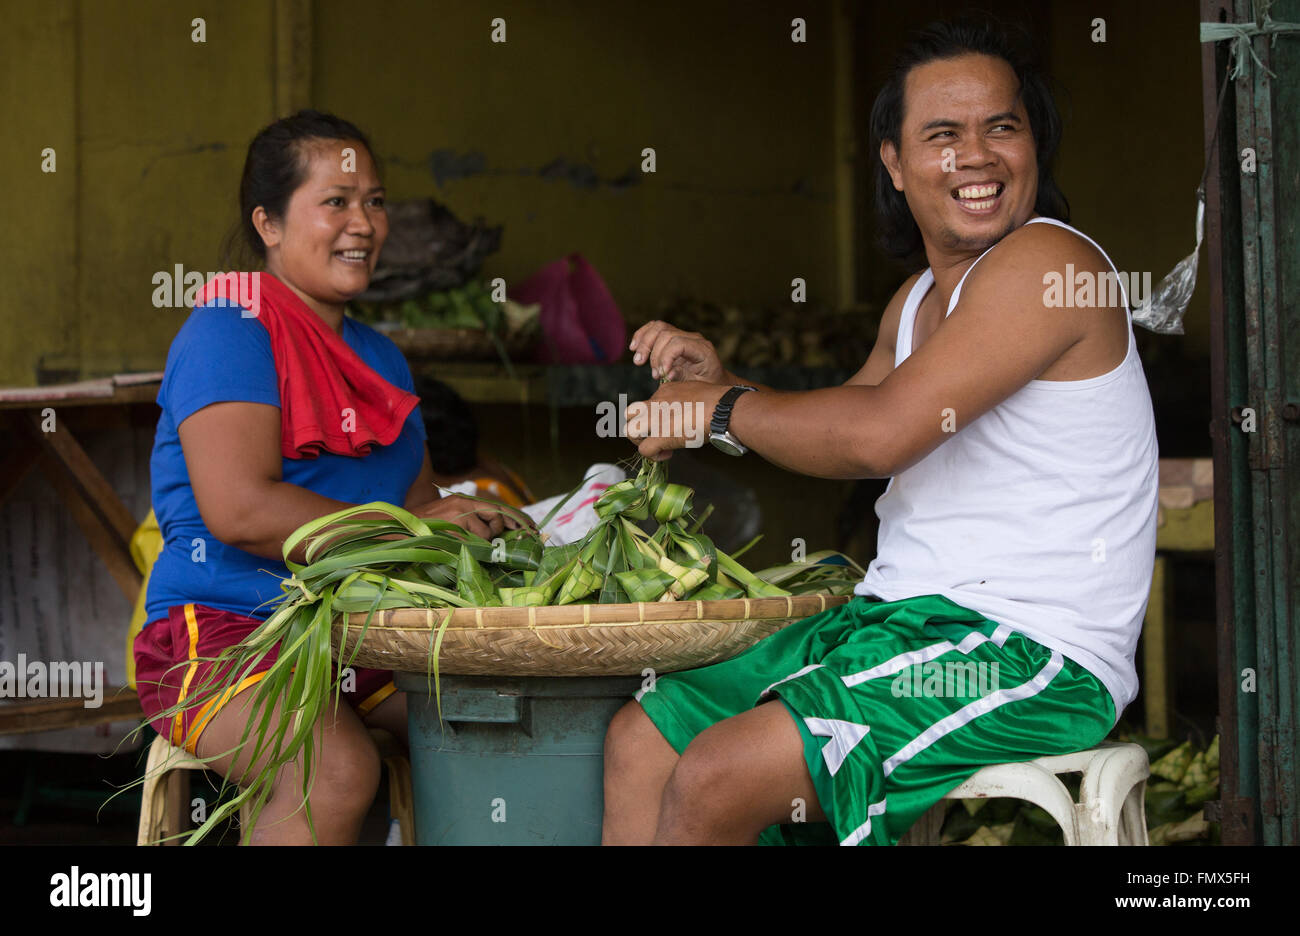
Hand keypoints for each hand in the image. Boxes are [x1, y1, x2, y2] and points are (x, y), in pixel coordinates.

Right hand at [410, 494, 530, 539]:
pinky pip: (478, 539)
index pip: (497, 506)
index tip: (531, 526)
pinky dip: (475, 545)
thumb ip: (472, 522)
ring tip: (467, 540)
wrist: (403, 527)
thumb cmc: (427, 528)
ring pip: (489, 529)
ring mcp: (462, 513)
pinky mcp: (458, 524)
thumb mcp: (452, 520)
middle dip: (515, 524)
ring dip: (485, 539)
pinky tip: (460, 542)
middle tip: (529, 534)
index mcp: (465, 500)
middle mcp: (466, 503)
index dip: (516, 516)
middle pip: (500, 512)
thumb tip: (495, 536)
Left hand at [626, 382, 728, 461]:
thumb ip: (682, 402)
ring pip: (630, 431)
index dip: (654, 417)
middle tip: (653, 436)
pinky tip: (667, 454)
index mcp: (664, 391)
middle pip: (629, 413)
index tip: (669, 424)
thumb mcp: (693, 394)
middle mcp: (655, 403)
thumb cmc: (717, 403)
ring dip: (642, 441)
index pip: (647, 404)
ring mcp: (655, 419)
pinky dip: (654, 456)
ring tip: (659, 446)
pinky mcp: (660, 436)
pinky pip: (644, 450)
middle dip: (639, 427)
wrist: (722, 409)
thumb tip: (683, 415)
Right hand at [629, 321, 726, 382]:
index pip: (678, 343)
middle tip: (654, 375)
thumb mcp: (699, 386)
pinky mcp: (674, 337)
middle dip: (654, 355)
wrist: (716, 380)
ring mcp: (683, 335)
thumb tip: (667, 373)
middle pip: (666, 334)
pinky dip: (643, 335)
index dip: (665, 357)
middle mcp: (693, 338)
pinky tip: (634, 347)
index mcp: (703, 349)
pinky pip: (656, 328)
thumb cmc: (709, 385)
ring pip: (658, 327)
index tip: (661, 374)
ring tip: (638, 361)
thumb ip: (683, 378)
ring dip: (644, 343)